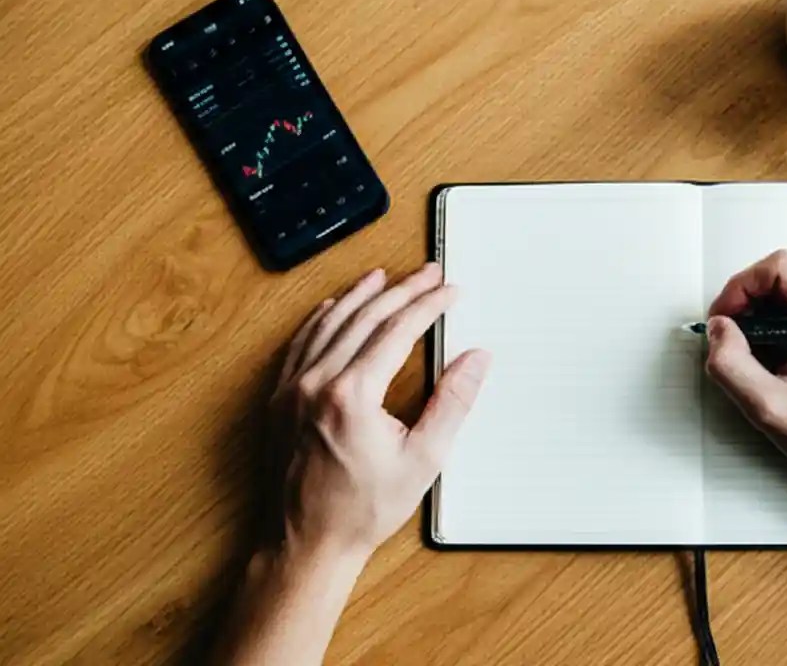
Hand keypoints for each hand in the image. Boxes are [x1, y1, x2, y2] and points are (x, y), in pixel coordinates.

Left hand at [270, 264, 490, 561]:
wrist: (306, 544)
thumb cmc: (361, 510)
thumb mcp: (423, 459)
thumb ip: (452, 402)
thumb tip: (474, 360)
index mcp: (352, 395)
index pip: (397, 330)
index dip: (428, 305)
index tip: (449, 291)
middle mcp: (316, 383)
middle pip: (364, 318)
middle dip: (400, 291)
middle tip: (427, 275)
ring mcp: (292, 389)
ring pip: (329, 324)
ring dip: (359, 296)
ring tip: (383, 277)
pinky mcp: (278, 400)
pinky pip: (300, 345)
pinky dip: (320, 320)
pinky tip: (332, 308)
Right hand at [704, 250, 786, 497]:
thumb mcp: (773, 410)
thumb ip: (734, 367)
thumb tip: (717, 331)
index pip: (781, 269)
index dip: (741, 288)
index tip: (723, 320)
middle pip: (782, 278)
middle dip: (747, 308)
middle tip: (730, 345)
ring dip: (760, 324)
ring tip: (758, 365)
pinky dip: (776, 334)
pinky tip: (776, 368)